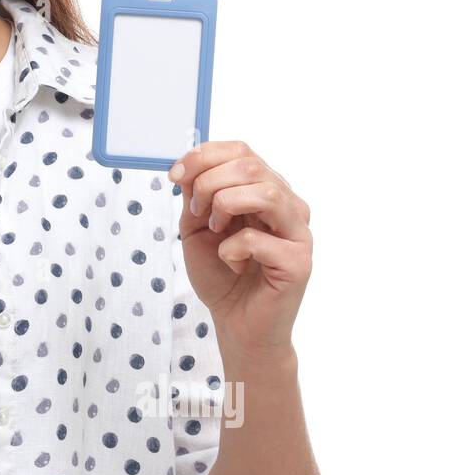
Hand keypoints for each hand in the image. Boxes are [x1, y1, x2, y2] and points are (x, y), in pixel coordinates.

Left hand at [169, 140, 311, 362]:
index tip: (175, 176)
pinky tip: (232, 263)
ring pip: (266, 192)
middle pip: (251, 165)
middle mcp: (287, 204)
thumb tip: (188, 167)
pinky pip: (260, 239)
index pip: (242, 151)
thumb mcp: (196, 229)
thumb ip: (195, 196)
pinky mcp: (299, 262)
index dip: (204, 156)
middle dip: (210, 183)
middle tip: (197, 213)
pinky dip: (232, 249)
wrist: (237, 324)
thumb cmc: (221, 275)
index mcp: (264, 190)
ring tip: (215, 231)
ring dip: (226, 206)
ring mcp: (298, 232)